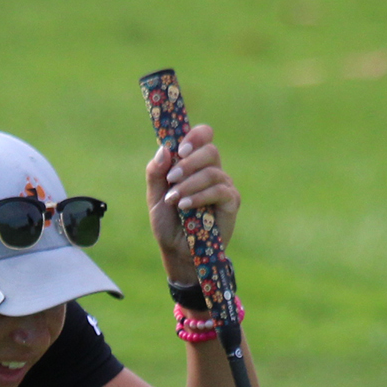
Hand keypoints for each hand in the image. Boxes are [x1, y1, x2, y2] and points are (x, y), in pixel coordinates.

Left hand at [145, 123, 240, 281]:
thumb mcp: (155, 197)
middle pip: (210, 150)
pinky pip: (220, 191)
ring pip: (213, 171)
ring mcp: (223, 186)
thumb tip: (164, 148)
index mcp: (194, 164)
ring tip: (174, 199)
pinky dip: (200, 196)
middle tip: (172, 178)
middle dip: (188, 162)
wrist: (177, 251)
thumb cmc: (168, 223)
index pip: (203, 136)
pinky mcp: (231, 202)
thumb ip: (156, 173)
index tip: (181, 147)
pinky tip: (185, 206)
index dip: (195, 135)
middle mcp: (212, 171)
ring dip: (189, 184)